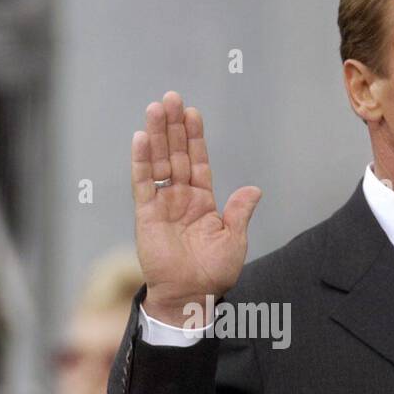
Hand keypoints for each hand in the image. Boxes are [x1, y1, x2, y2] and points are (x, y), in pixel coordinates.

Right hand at [131, 91, 261, 325]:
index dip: (195, 137)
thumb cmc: (213, 273)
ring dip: (157, 136)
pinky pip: (143, 184)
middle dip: (174, 126)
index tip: (192, 113)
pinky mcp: (147, 216)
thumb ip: (239, 213)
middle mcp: (182, 198)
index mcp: (203, 201)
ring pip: (159, 163)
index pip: (198, 161)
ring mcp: (163, 205)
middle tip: (171, 97)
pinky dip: (141, 162)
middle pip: (176, 154)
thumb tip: (253, 189)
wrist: (191, 296)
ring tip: (155, 108)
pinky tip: (140, 139)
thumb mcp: (234, 240)